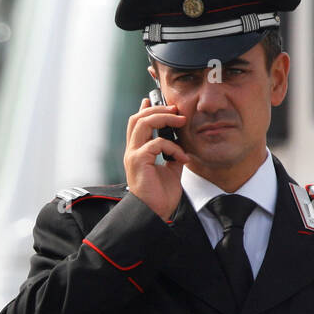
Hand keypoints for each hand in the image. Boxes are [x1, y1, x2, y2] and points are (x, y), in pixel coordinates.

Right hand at [123, 97, 196, 221]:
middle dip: (157, 109)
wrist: (156, 212)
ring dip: (163, 118)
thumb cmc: (161, 195)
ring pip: (142, 123)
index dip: (145, 109)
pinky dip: (173, 147)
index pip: (137, 124)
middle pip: (138, 118)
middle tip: (176, 110)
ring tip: (180, 120)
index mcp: (137, 152)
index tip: (157, 100)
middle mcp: (132, 151)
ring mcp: (133, 155)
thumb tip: (179, 144)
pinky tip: (182, 157)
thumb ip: (171, 153)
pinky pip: (156, 143)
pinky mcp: (138, 161)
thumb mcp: (170, 169)